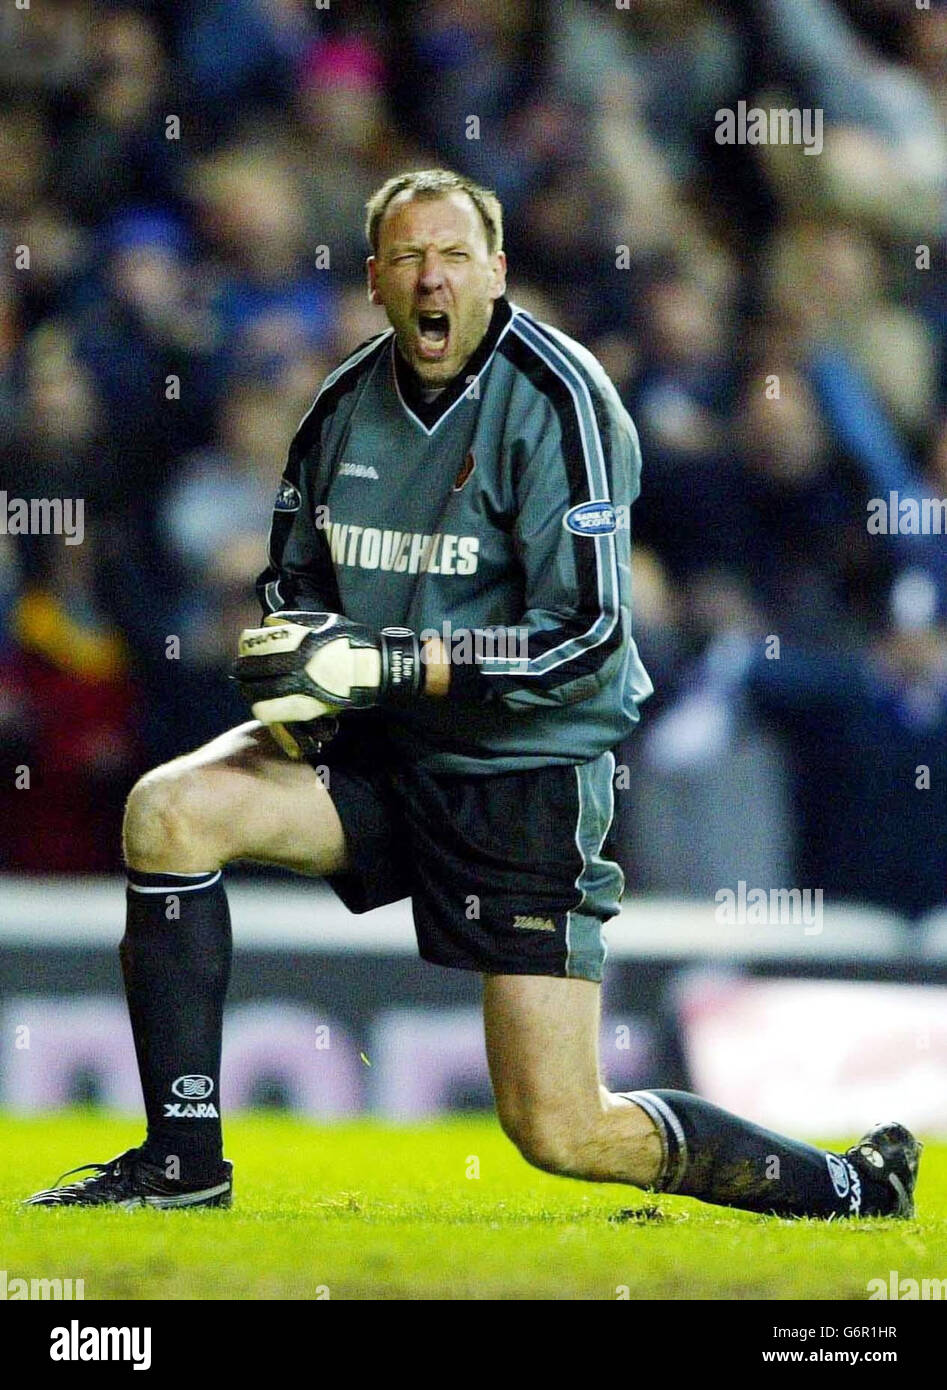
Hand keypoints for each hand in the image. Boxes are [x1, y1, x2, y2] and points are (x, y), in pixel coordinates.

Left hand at [231, 611, 421, 725]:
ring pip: (264, 693)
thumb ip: (297, 620)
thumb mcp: (327, 621)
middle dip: (244, 671)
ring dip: (250, 691)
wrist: (377, 669)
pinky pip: (279, 712)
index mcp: (301, 643)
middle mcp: (298, 666)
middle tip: (237, 671)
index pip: (263, 646)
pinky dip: (265, 710)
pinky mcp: (310, 707)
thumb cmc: (354, 641)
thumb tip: (272, 621)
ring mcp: (303, 688)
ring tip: (245, 689)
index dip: (248, 649)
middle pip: (259, 670)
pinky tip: (260, 707)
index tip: (242, 649)